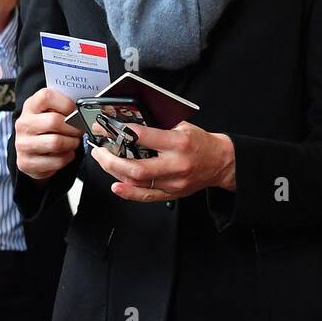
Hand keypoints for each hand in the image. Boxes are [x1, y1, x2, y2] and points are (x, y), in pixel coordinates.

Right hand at [14, 86, 82, 179]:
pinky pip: (56, 160)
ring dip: (72, 143)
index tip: (75, 111)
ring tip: (73, 141)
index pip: (46, 97)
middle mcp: (23, 124)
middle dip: (74, 127)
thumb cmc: (46, 127)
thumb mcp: (51, 110)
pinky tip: (66, 153)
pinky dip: (67, 157)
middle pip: (54, 121)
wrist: (30, 149)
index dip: (67, 104)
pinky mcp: (27, 162)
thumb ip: (64, 106)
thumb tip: (84, 109)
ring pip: (56, 142)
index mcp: (30, 106)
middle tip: (79, 130)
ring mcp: (23, 144)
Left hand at [90, 121, 235, 203]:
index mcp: (179, 142)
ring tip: (105, 162)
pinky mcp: (173, 193)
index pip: (144, 137)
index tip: (107, 130)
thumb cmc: (202, 143)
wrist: (221, 162)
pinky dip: (129, 192)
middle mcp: (176, 164)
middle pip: (136, 168)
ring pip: (138, 183)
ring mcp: (174, 182)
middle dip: (111, 161)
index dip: (121, 133)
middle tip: (100, 152)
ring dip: (115, 173)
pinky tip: (117, 185)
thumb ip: (159, 127)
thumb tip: (131, 125)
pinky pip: (147, 196)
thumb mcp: (183, 126)